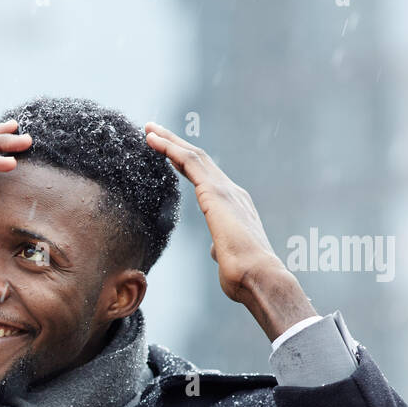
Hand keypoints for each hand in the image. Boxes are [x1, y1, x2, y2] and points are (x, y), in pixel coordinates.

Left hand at [144, 121, 315, 339]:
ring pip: (193, 156)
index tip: (165, 152)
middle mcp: (231, 192)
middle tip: (153, 131)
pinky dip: (170, 149)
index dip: (183, 162)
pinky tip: (155, 141)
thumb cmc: (243, 275)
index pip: (203, 177)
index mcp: (232, 205)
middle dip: (174, 144)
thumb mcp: (226, 257)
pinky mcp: (216, 192)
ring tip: (149, 130)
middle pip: (198, 160)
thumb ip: (220, 247)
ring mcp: (225, 189)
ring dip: (169, 141)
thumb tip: (216, 250)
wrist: (258, 276)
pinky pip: (190, 162)